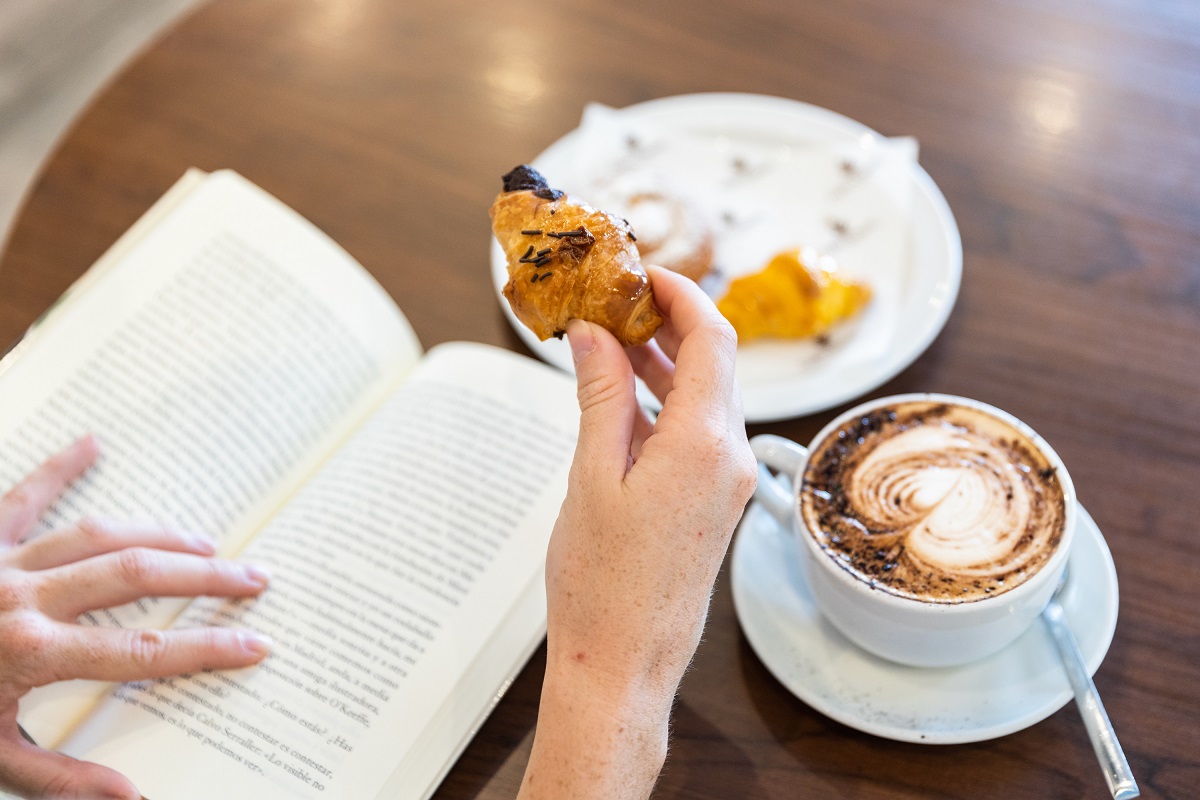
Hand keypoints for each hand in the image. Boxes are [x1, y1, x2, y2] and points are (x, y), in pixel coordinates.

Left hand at [0, 436, 271, 799]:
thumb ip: (61, 776)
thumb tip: (132, 796)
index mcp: (32, 652)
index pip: (142, 651)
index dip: (206, 648)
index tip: (256, 644)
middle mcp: (26, 598)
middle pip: (137, 575)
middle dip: (205, 577)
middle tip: (256, 577)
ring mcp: (4, 562)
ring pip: (99, 534)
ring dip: (160, 534)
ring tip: (208, 542)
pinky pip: (22, 496)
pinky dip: (58, 469)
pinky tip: (93, 443)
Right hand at [519, 266, 756, 798]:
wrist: (623, 664)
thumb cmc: (602, 584)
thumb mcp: (591, 475)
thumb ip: (600, 395)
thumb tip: (596, 333)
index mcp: (705, 444)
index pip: (711, 338)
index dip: (680, 293)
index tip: (641, 272)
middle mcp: (729, 458)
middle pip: (714, 362)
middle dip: (668, 322)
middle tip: (615, 299)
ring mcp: (726, 482)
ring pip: (705, 396)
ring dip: (663, 362)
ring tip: (608, 338)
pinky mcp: (713, 501)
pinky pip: (696, 432)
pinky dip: (663, 403)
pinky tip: (621, 394)